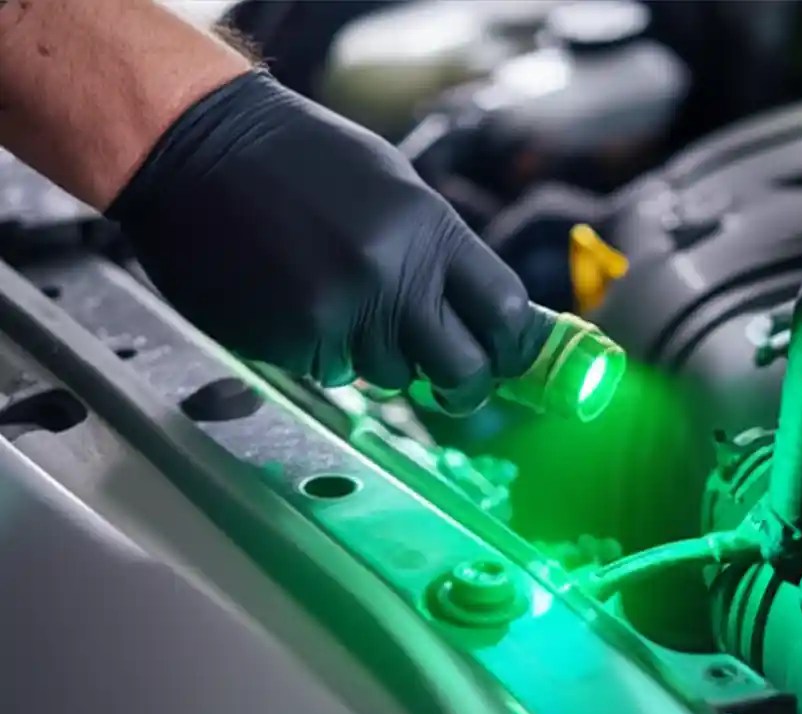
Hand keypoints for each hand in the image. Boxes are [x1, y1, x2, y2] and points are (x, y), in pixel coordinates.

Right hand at [107, 71, 543, 411]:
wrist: (197, 148)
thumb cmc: (300, 160)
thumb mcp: (395, 188)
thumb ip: (441, 252)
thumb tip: (488, 318)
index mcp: (429, 228)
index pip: (505, 310)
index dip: (513, 344)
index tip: (508, 356)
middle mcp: (392, 275)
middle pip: (463, 368)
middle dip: (465, 385)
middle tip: (453, 383)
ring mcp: (341, 312)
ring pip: (393, 376)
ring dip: (381, 357)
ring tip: (345, 304)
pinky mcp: (292, 340)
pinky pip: (335, 373)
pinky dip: (327, 353)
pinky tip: (301, 305)